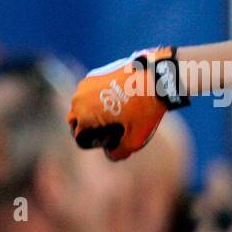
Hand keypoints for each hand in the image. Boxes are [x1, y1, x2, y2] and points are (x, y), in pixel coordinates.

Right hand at [67, 47, 182, 160]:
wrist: (154, 78)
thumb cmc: (145, 108)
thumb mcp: (136, 137)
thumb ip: (121, 151)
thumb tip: (111, 155)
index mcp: (83, 115)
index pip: (78, 135)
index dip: (93, 140)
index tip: (109, 139)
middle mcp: (78, 99)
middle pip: (77, 120)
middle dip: (88, 126)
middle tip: (109, 129)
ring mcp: (84, 85)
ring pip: (81, 105)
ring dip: (91, 112)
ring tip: (112, 115)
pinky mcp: (93, 75)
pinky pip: (88, 93)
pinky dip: (96, 99)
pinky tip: (114, 102)